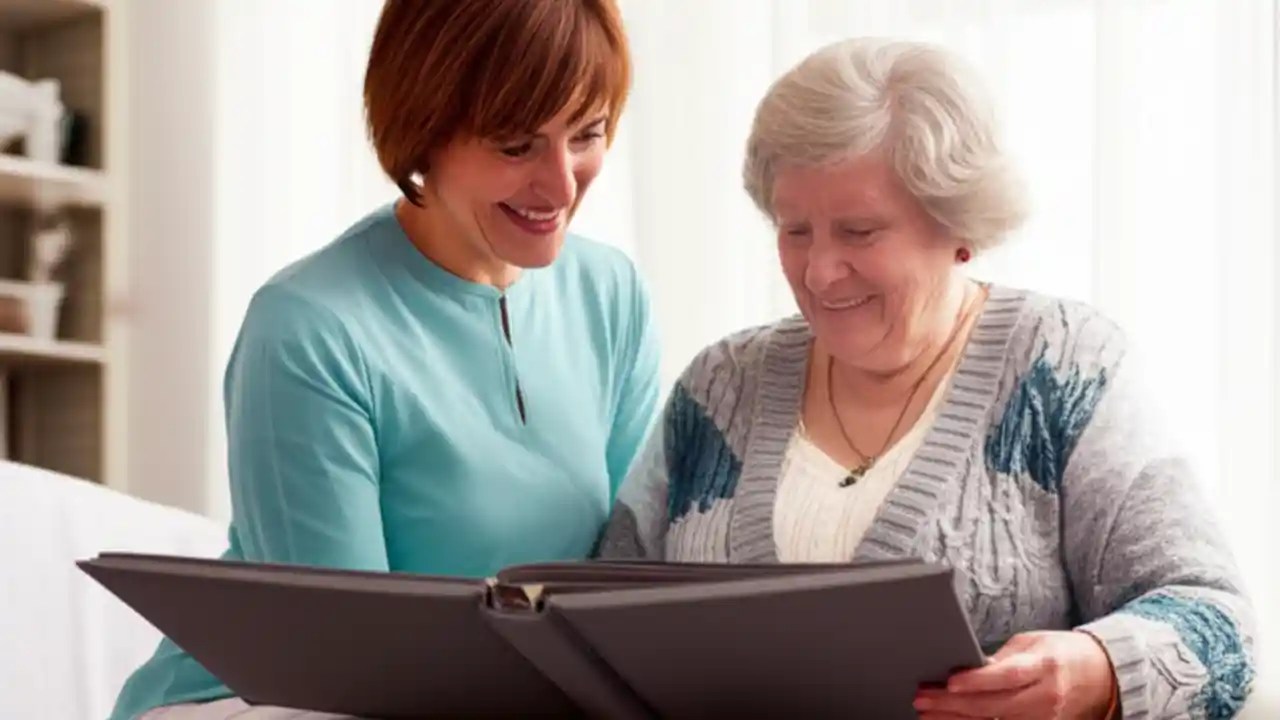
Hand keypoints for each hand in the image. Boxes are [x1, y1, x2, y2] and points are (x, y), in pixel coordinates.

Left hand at [913, 630, 1116, 718]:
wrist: (1102, 675)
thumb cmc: (1060, 654)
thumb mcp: (1031, 644)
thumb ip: (1000, 660)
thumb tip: (965, 668)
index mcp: (1043, 666)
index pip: (1006, 676)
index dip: (976, 681)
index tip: (948, 681)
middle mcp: (1045, 697)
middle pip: (994, 706)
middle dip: (953, 704)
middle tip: (923, 699)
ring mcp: (1045, 719)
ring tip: (929, 716)